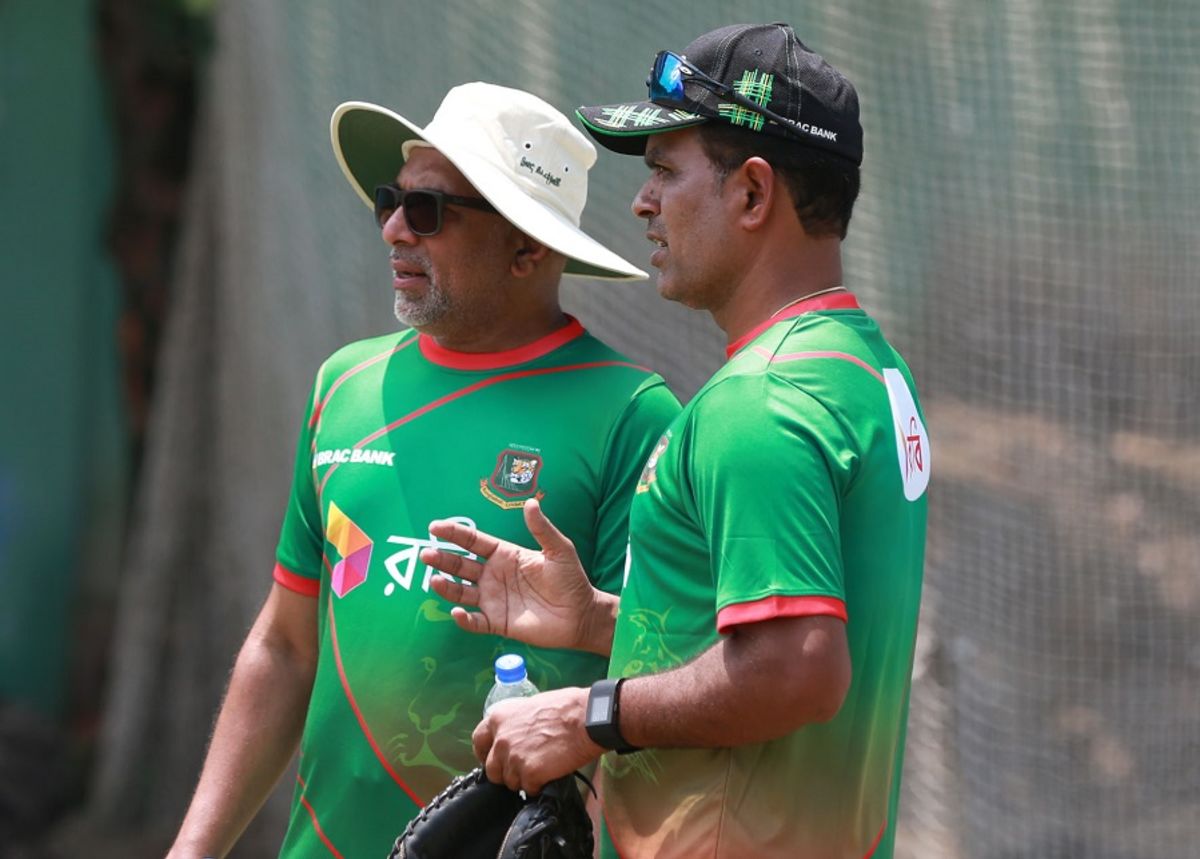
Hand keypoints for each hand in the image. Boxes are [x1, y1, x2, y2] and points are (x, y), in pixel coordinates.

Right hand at [423, 500, 603, 650]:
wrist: (581, 614)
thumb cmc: (570, 579)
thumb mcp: (559, 550)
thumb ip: (542, 529)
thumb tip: (530, 502)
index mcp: (504, 555)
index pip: (473, 542)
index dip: (454, 534)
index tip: (435, 527)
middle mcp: (493, 576)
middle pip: (461, 566)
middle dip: (442, 559)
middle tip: (426, 554)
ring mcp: (493, 600)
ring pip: (462, 593)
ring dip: (447, 587)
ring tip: (434, 580)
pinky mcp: (497, 622)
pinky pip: (475, 622)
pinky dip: (464, 619)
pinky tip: (458, 612)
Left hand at [473, 687, 602, 793]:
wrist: (586, 718)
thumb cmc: (566, 707)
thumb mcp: (531, 706)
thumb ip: (516, 723)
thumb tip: (517, 735)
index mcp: (499, 718)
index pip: (478, 741)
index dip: (484, 753)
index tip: (492, 759)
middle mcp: (500, 739)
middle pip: (492, 769)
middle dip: (506, 772)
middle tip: (524, 768)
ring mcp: (513, 758)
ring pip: (510, 782)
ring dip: (524, 779)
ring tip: (543, 768)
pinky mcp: (529, 774)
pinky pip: (529, 789)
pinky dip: (539, 786)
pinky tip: (551, 774)